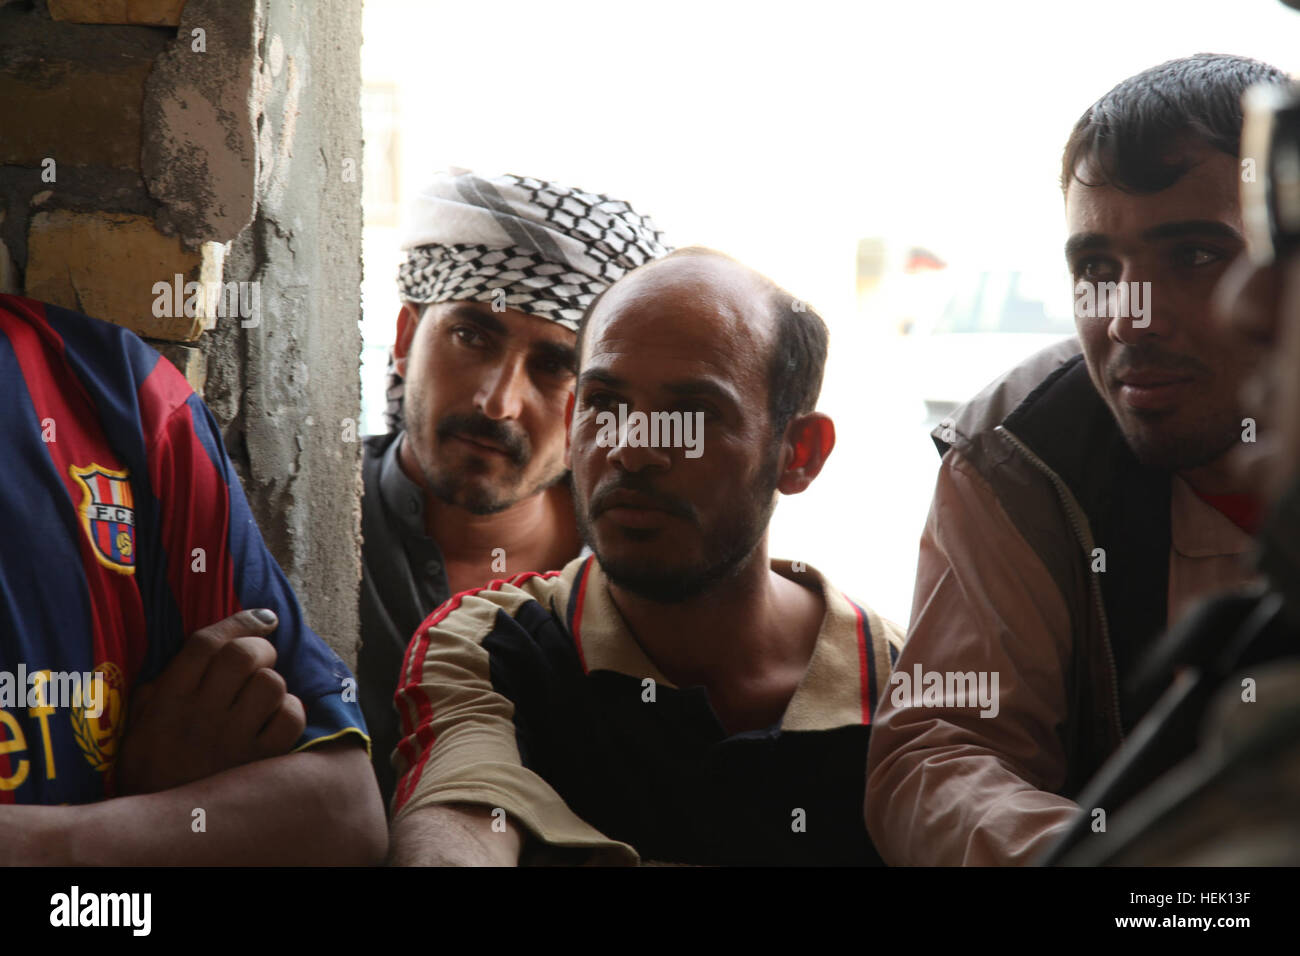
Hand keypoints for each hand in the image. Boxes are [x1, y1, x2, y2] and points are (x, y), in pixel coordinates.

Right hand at [115, 609, 305, 794]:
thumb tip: (205, 648)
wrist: (165, 829)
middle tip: (262, 660)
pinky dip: (290, 713)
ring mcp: (231, 740)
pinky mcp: (259, 762)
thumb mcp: (141, 726)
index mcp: (168, 701)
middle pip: (243, 655)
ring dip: (273, 685)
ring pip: (271, 684)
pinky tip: (276, 722)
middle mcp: (199, 716)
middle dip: (261, 648)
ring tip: (264, 699)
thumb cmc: (154, 771)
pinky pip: (291, 717)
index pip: (205, 643)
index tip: (262, 617)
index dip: (240, 621)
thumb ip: (163, 686)